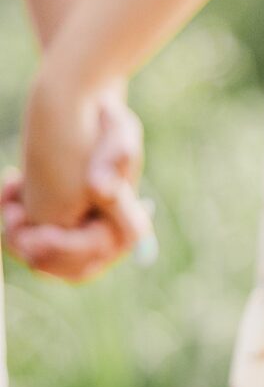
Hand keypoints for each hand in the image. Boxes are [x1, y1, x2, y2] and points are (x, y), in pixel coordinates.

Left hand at [4, 92, 151, 281]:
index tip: (36, 232)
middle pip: (70, 269)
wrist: (81, 117)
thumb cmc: (104, 123)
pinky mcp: (58, 230)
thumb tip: (99, 189)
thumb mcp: (117, 132)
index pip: (95, 253)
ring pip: (43, 262)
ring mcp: (82, 238)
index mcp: (128, 224)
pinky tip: (13, 187)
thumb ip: (116, 157)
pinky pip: (30, 246)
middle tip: (11, 221)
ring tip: (10, 200)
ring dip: (17, 236)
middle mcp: (107, 240)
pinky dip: (13, 223)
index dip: (63, 250)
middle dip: (35, 251)